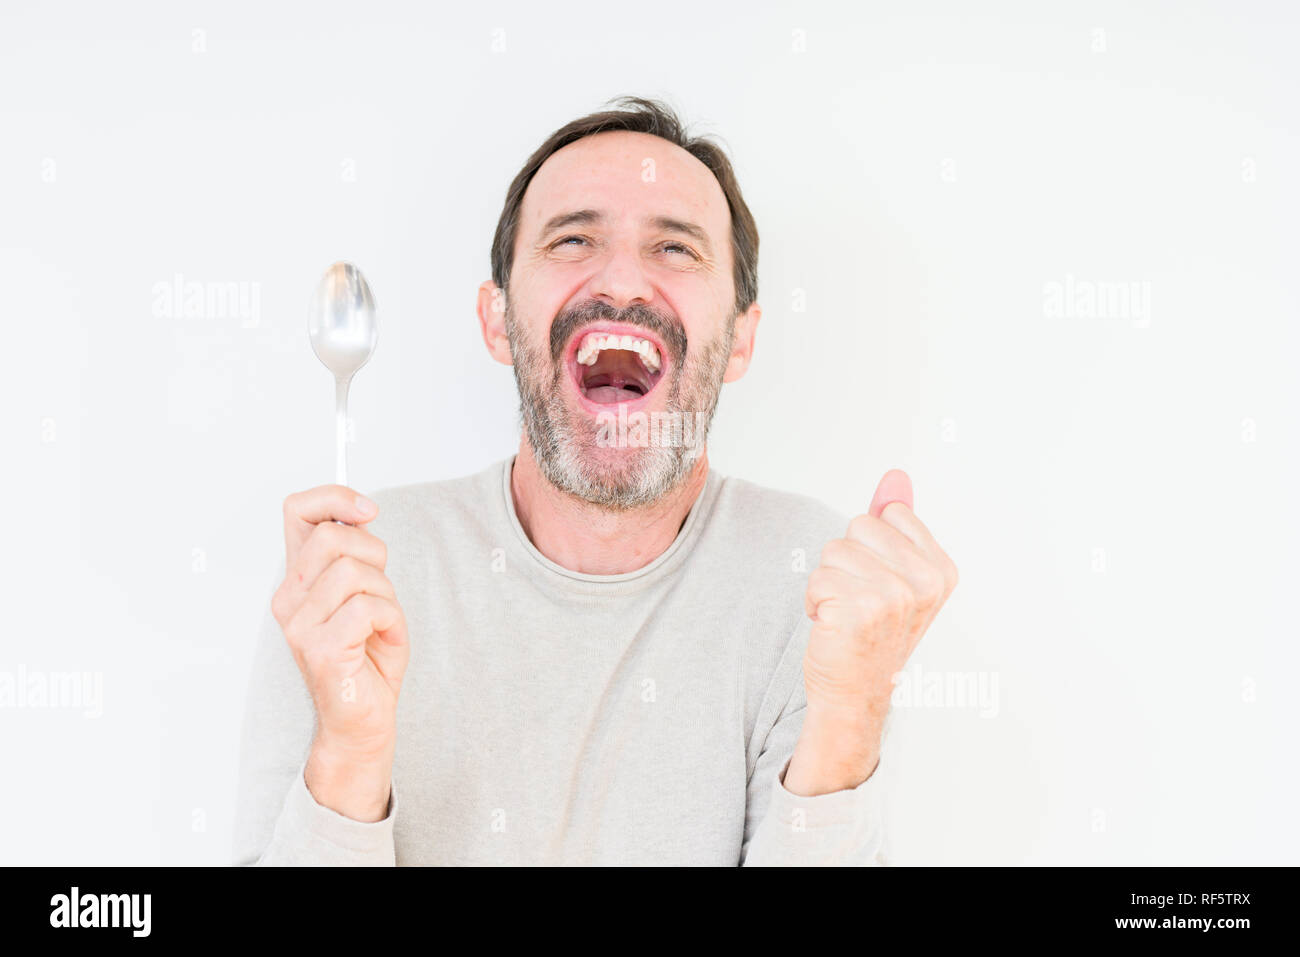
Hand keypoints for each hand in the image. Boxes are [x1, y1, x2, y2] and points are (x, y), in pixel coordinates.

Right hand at [270, 485, 409, 820]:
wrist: (363, 721)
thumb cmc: (367, 658)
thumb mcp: (367, 592)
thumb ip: (357, 555)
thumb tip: (360, 511)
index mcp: (298, 580)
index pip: (297, 511)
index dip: (335, 497)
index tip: (367, 511)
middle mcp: (289, 599)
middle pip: (334, 536)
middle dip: (375, 554)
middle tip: (381, 590)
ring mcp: (301, 626)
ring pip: (355, 571)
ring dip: (385, 594)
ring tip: (381, 623)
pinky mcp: (322, 650)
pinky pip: (369, 608)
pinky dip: (391, 620)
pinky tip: (383, 640)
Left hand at [785, 470, 956, 794]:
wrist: (854, 694)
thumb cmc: (871, 633)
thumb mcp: (894, 574)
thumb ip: (896, 522)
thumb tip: (896, 476)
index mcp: (941, 570)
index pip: (887, 514)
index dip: (871, 545)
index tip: (880, 584)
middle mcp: (925, 584)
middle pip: (858, 526)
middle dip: (846, 561)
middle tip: (859, 603)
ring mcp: (893, 598)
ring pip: (834, 551)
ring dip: (828, 583)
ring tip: (845, 616)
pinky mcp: (857, 611)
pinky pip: (816, 578)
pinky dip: (813, 602)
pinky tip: (831, 628)